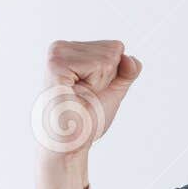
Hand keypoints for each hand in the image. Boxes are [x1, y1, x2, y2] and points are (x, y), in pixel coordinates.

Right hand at [36, 39, 141, 155]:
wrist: (71, 141)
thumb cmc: (87, 119)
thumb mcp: (114, 90)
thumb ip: (127, 72)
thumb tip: (131, 58)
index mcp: (72, 50)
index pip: (115, 47)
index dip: (112, 75)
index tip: (93, 91)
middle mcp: (62, 47)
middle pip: (113, 50)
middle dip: (107, 79)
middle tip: (85, 96)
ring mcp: (57, 54)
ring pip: (107, 58)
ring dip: (99, 84)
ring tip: (79, 97)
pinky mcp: (56, 64)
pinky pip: (98, 65)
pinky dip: (94, 85)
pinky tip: (75, 94)